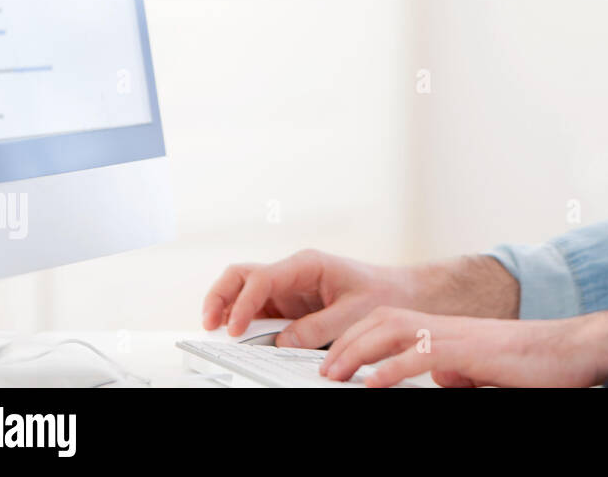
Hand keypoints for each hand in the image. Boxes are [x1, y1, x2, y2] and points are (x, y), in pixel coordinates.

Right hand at [201, 249, 416, 348]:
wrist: (398, 293)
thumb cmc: (380, 294)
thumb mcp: (353, 314)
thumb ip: (318, 328)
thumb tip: (283, 343)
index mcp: (307, 265)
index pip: (262, 278)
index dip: (243, 303)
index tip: (235, 329)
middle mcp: (291, 273)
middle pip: (241, 276)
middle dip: (220, 297)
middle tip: (209, 325)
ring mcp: (286, 290)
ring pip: (242, 292)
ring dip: (226, 311)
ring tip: (216, 335)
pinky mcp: (287, 307)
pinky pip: (256, 312)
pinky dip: (242, 324)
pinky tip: (237, 340)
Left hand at [319, 307, 607, 387]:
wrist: (569, 352)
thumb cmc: (531, 364)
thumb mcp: (481, 371)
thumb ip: (456, 370)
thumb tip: (439, 380)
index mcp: (445, 330)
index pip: (390, 321)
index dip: (357, 336)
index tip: (333, 359)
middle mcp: (446, 326)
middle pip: (382, 318)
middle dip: (346, 339)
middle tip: (322, 366)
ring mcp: (457, 335)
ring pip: (394, 328)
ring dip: (358, 349)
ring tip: (334, 372)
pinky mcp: (471, 350)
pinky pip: (424, 354)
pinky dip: (393, 367)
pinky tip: (374, 382)